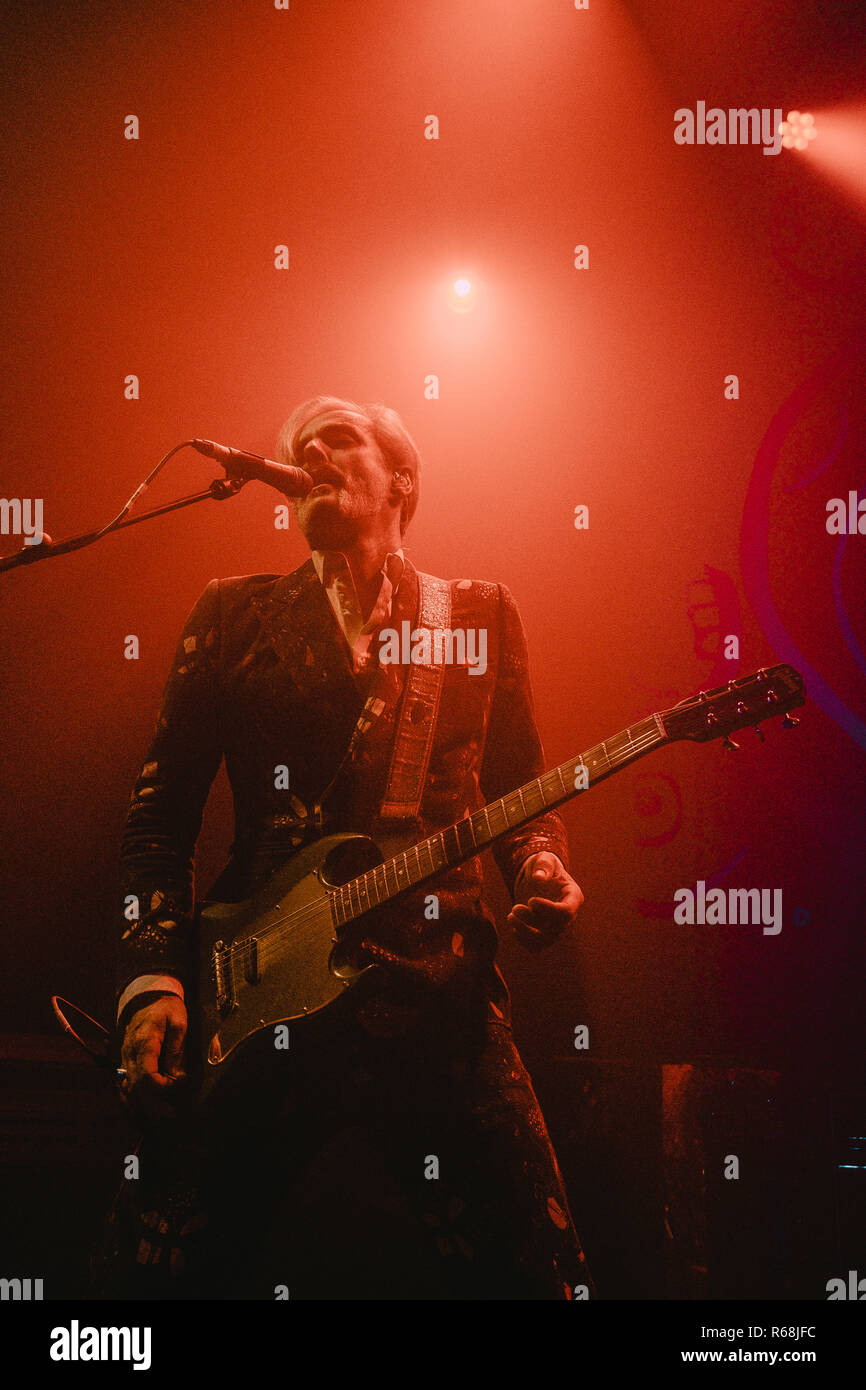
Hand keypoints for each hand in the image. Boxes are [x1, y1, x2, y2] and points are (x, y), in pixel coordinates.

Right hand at [119, 994, 187, 1121]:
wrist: (144, 996)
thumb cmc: (165, 1007)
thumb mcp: (179, 1022)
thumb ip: (177, 1050)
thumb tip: (178, 1076)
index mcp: (144, 1042)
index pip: (146, 1076)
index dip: (163, 1088)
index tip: (180, 1085)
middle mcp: (128, 1055)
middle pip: (135, 1090)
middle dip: (153, 1107)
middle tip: (172, 1117)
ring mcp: (123, 1060)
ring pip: (126, 1093)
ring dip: (140, 1110)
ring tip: (158, 1124)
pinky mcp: (123, 1064)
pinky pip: (123, 1088)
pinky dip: (132, 1103)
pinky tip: (143, 1116)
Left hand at [507, 852, 583, 952]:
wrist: (538, 877)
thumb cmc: (543, 866)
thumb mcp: (544, 859)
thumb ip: (543, 865)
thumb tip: (538, 878)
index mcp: (573, 897)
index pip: (566, 912)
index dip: (548, 910)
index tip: (530, 900)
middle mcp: (569, 916)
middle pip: (555, 928)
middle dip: (532, 920)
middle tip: (515, 907)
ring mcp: (557, 927)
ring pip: (545, 941)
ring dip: (525, 932)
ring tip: (511, 917)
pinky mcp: (545, 934)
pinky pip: (537, 947)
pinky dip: (524, 941)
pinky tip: (513, 927)